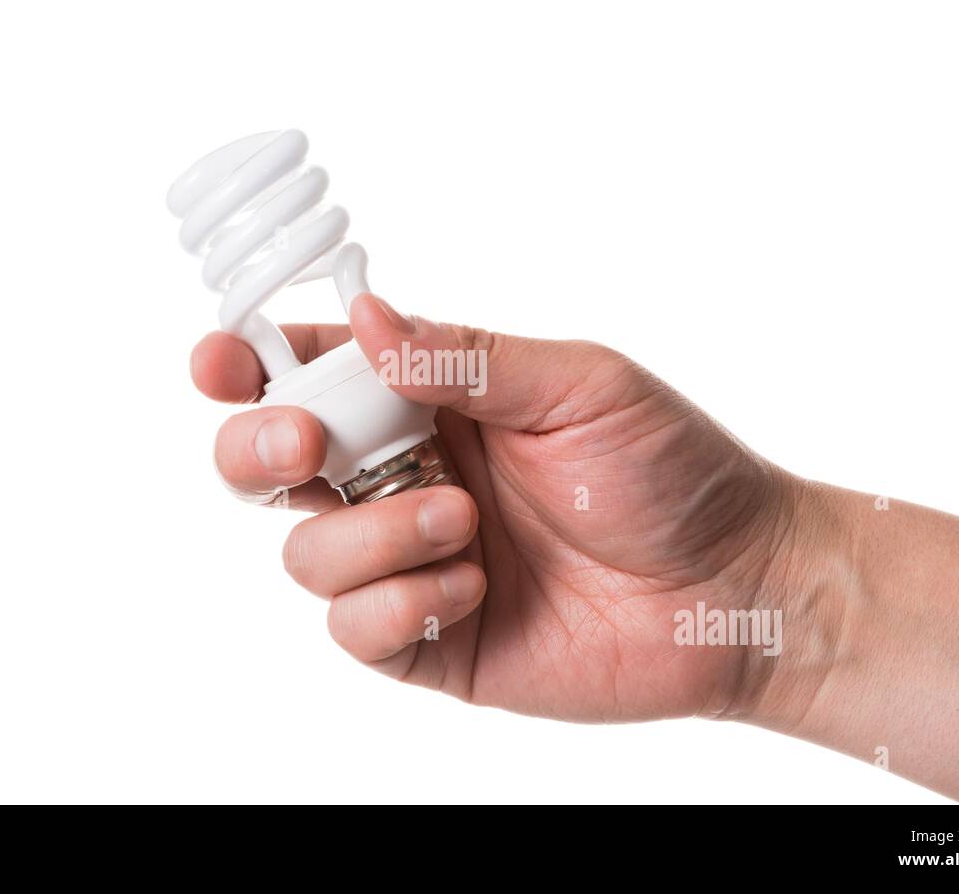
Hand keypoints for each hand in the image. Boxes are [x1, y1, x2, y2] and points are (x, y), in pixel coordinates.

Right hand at [191, 293, 799, 722]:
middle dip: (261, 449)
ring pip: (307, 551)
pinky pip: (354, 628)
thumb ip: (467, 357)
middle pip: (268, 464)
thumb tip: (365, 317)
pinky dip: (401, 602)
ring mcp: (412, 562)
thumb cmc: (673, 471)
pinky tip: (474, 590)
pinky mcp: (429, 641)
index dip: (248, 365)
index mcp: (432, 403)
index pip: (312, 374)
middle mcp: (406, 478)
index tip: (221, 362)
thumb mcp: (580, 385)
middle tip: (309, 447)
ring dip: (372, 534)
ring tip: (464, 525)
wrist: (736, 589)